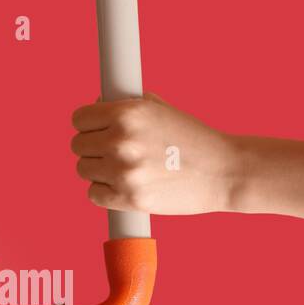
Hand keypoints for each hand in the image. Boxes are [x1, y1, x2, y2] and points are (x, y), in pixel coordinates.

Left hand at [71, 93, 240, 214]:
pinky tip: (124, 186)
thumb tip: (95, 105)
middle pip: (77, 145)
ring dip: (98, 170)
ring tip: (124, 169)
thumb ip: (125, 105)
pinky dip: (104, 192)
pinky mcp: (130, 198)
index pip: (79, 118)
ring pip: (83, 170)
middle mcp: (121, 141)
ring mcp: (124, 171)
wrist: (226, 171)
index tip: (98, 130)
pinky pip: (93, 194)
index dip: (88, 124)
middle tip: (116, 152)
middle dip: (93, 148)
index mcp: (127, 113)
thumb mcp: (159, 109)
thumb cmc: (192, 138)